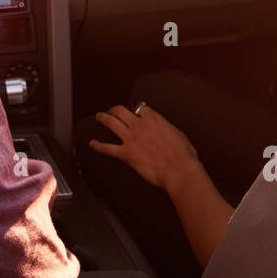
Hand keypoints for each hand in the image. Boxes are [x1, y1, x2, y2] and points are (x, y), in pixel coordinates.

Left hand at [88, 102, 202, 192]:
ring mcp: (131, 138)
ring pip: (111, 123)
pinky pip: (107, 148)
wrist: (179, 169)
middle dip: (114, 109)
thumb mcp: (179, 134)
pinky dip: (98, 146)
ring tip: (98, 117)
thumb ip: (168, 129)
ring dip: (102, 118)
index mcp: (154, 119)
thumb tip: (166, 131)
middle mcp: (139, 125)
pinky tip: (92, 144)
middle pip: (120, 111)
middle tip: (111, 111)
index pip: (139, 107)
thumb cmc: (184, 155)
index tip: (134, 111)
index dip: (135, 109)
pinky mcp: (125, 153)